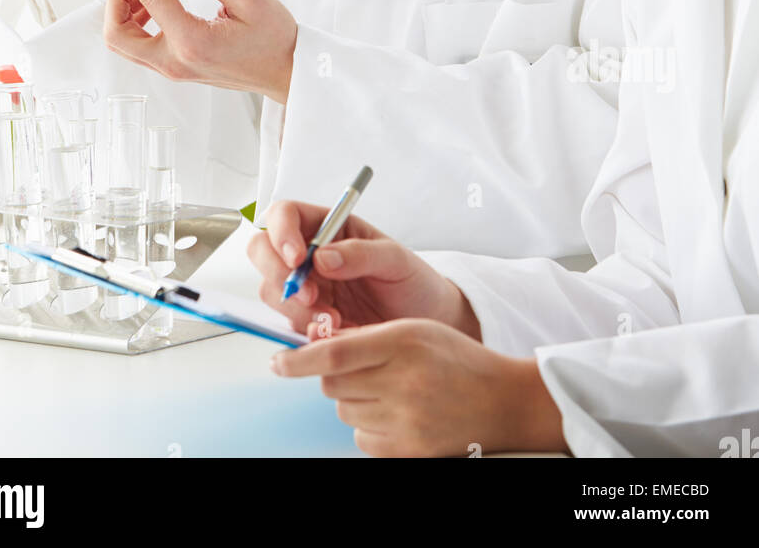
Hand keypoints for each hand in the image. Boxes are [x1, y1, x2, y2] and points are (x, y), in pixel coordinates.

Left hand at [102, 0, 296, 102]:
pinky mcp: (175, 70)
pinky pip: (138, 49)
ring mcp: (173, 70)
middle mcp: (176, 61)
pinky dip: (135, 24)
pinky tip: (157, 8)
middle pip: (116, 34)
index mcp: (193, 41)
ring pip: (122, 44)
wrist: (286, 72)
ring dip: (124, 13)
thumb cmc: (275, 38)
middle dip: (117, 0)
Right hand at [248, 199, 479, 336]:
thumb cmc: (413, 282)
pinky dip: (304, 332)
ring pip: (270, 291)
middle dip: (277, 274)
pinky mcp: (307, 321)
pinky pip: (287, 324)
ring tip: (336, 321)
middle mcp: (308, 255)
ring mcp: (305, 288)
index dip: (281, 232)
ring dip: (294, 308)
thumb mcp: (396, 260)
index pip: (284, 214)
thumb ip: (361, 253)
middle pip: (262, 250)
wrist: (425, 324)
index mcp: (327, 227)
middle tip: (310, 296)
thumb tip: (322, 256)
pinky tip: (334, 335)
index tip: (298, 258)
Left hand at [271, 320, 566, 457]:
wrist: (501, 402)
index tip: (276, 362)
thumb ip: (369, 337)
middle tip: (362, 369)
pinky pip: (360, 438)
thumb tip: (321, 345)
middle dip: (335, 375)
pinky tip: (395, 413)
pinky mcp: (407, 450)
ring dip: (354, 399)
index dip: (299, 359)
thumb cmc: (456, 359)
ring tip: (388, 389)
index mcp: (403, 342)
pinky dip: (368, 425)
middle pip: (333, 384)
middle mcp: (402, 382)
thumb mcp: (415, 329)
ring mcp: (405, 421)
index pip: (335, 353)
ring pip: (344, 410)